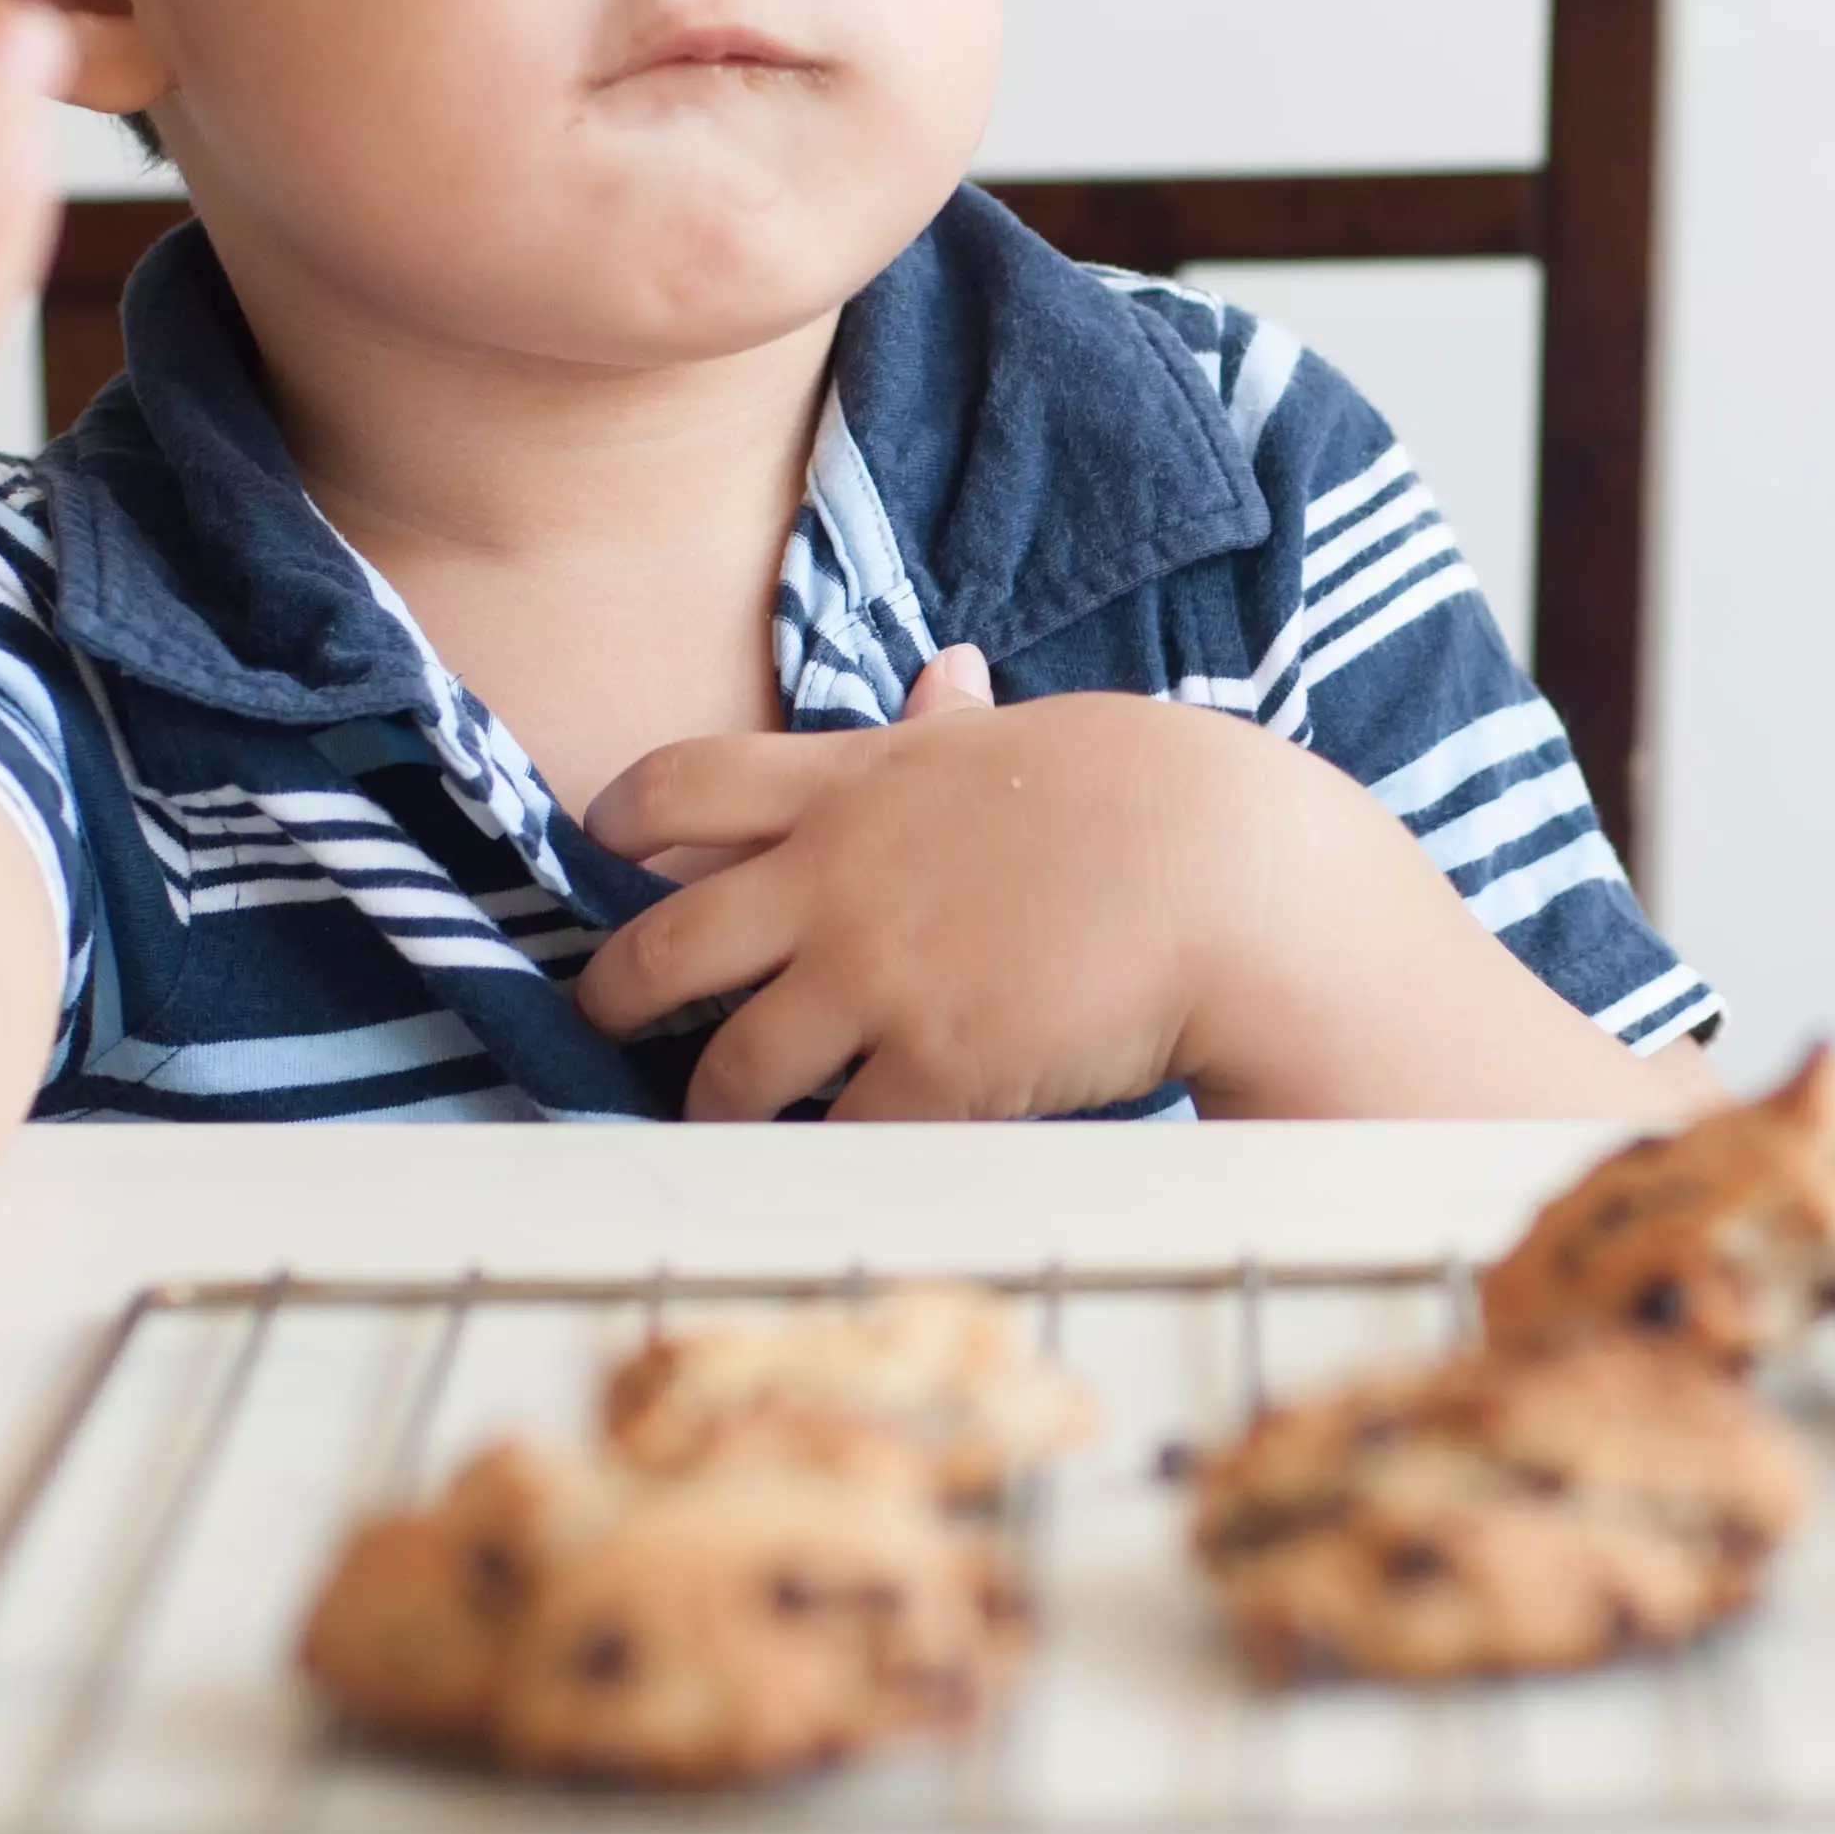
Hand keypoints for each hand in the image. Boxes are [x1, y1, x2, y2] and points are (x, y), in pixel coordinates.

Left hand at [573, 680, 1272, 1121]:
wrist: (1232, 882)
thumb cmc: (1154, 795)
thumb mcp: (1032, 739)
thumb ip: (957, 731)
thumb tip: (943, 676)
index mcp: (857, 781)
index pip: (683, 784)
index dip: (622, 819)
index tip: (602, 844)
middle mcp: (837, 879)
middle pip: (661, 947)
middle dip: (612, 995)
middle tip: (604, 1019)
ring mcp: (874, 978)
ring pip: (730, 1069)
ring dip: (713, 1103)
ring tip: (721, 1118)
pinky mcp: (930, 1069)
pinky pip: (838, 1134)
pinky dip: (829, 1153)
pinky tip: (831, 1157)